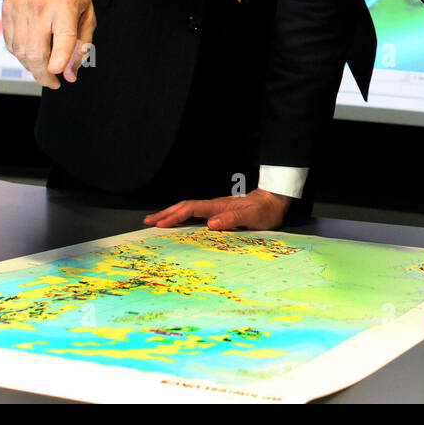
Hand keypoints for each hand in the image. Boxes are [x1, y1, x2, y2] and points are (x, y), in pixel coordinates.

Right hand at [1, 0, 94, 88]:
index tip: (59, 76)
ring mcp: (20, 9)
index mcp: (64, 6)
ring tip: (43, 70)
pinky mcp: (7, 11)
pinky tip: (30, 55)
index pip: (62, 38)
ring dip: (31, 67)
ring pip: (20, 50)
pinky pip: (10, 42)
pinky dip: (19, 54)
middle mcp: (39, 8)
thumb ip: (81, 43)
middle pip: (35, 51)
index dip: (60, 59)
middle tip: (53, 82)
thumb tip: (70, 73)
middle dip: (43, 74)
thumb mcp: (86, 10)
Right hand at [143, 187, 292, 230]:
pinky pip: (196, 213)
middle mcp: (215, 206)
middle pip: (185, 206)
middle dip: (166, 213)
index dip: (176, 216)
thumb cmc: (266, 210)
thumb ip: (234, 219)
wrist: (275, 200)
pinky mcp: (219, 212)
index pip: (192, 209)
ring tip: (156, 221)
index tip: (161, 224)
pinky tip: (177, 222)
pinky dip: (183, 217)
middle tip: (148, 221)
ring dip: (172, 214)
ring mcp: (216, 208)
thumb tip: (211, 223)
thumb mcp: (253, 217)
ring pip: (189, 209)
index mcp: (220, 206)